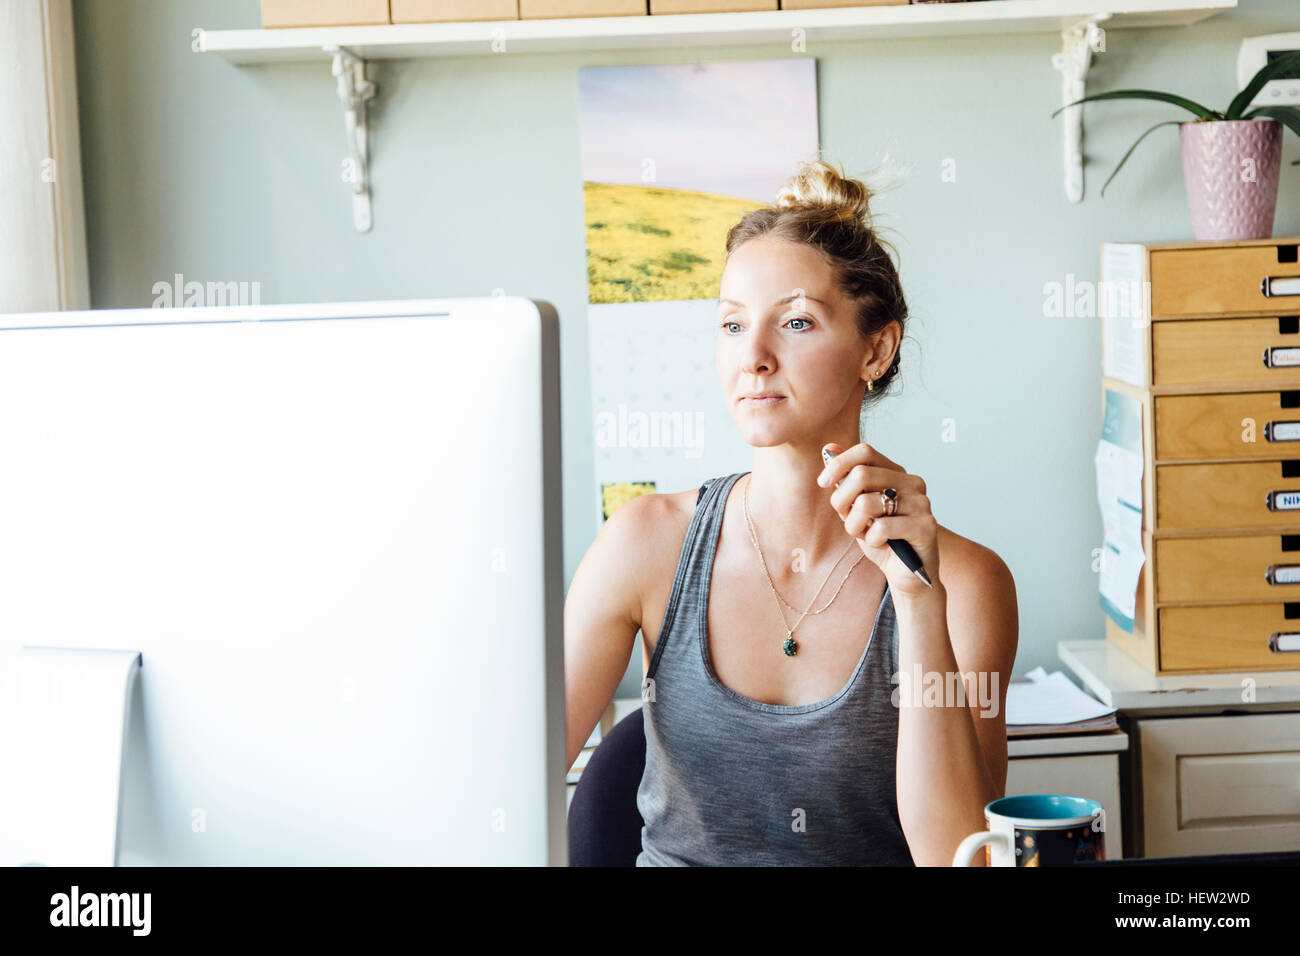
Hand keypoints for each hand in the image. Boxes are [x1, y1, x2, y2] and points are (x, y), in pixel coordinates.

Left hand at [818, 441, 940, 601]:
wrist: (906, 574)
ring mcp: (921, 503)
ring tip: (866, 534)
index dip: (839, 464)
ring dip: (854, 525)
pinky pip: (881, 527)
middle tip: (846, 519)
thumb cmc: (882, 539)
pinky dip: (872, 539)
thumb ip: (846, 480)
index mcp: (897, 473)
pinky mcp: (926, 526)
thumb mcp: (857, 508)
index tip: (823, 483)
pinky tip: (881, 544)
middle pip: (861, 475)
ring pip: (866, 503)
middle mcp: (912, 483)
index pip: (865, 451)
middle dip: (841, 501)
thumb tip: (828, 448)